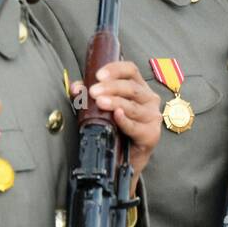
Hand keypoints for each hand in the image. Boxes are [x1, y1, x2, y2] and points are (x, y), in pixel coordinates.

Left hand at [70, 59, 160, 185]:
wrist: (126, 157)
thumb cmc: (117, 128)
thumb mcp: (104, 107)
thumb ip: (90, 95)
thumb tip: (76, 87)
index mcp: (139, 88)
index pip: (130, 70)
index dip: (115, 69)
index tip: (99, 75)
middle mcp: (149, 99)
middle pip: (131, 87)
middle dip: (111, 87)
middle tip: (94, 91)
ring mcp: (152, 116)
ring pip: (133, 106)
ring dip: (115, 102)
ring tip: (100, 102)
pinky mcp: (151, 134)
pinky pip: (135, 126)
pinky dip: (125, 121)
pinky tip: (116, 116)